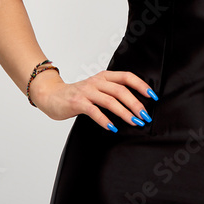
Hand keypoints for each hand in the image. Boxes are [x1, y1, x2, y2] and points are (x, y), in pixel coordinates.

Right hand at [29, 69, 155, 131]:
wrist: (51, 95)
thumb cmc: (78, 94)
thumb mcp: (97, 88)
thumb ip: (112, 91)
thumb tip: (136, 104)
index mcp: (105, 76)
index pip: (127, 77)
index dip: (141, 86)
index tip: (152, 96)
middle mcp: (97, 81)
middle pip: (121, 90)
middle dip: (136, 104)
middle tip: (145, 116)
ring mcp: (87, 91)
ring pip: (110, 101)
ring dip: (125, 113)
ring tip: (134, 122)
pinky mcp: (77, 102)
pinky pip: (94, 111)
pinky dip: (105, 119)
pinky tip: (113, 127)